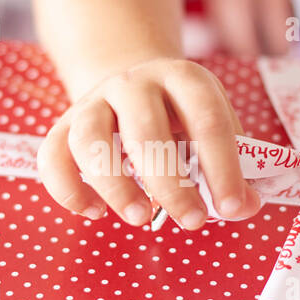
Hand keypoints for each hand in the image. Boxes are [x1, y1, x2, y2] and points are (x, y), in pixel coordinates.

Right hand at [37, 57, 259, 228]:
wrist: (129, 81)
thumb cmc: (180, 114)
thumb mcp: (213, 123)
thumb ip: (234, 163)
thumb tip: (247, 206)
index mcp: (182, 78)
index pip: (206, 119)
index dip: (223, 166)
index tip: (234, 208)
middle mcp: (133, 84)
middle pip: (146, 130)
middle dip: (170, 183)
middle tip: (192, 221)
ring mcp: (93, 102)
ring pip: (90, 140)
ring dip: (115, 184)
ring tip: (140, 218)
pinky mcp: (62, 125)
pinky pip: (52, 156)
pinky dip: (68, 189)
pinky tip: (94, 212)